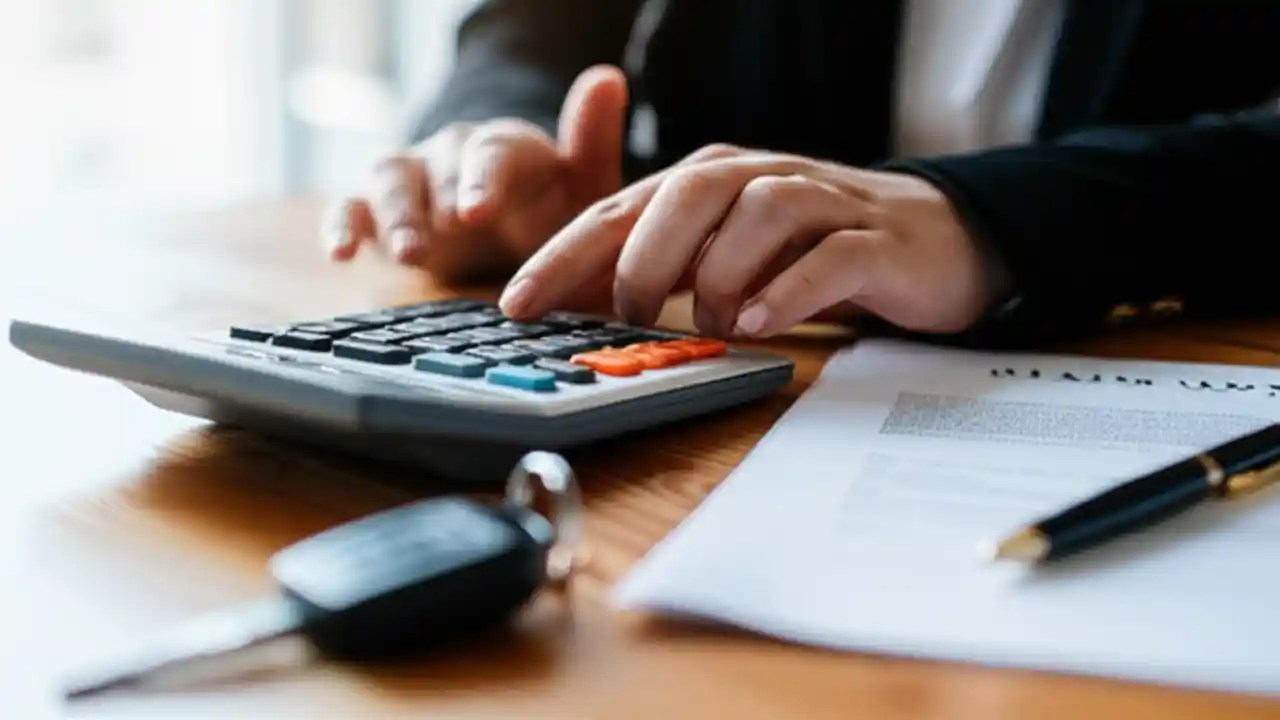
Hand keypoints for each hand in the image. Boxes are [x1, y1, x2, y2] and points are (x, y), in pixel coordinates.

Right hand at [323, 65, 627, 280]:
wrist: (516, 234)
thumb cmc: (551, 209)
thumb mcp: (585, 186)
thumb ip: (592, 138)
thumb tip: (608, 77)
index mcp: (503, 146)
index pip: (492, 150)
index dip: (482, 179)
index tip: (479, 211)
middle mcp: (450, 153)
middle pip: (437, 164)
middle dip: (437, 200)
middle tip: (441, 235)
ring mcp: (411, 179)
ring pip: (390, 181)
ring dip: (394, 216)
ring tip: (408, 254)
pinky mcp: (377, 212)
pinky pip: (352, 209)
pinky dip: (341, 226)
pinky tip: (341, 253)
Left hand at [498, 144, 1009, 336]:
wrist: (935, 237)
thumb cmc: (813, 249)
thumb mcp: (727, 253)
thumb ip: (668, 269)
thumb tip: (589, 312)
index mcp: (712, 181)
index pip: (623, 208)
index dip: (564, 255)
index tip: (516, 304)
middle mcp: (760, 179)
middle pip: (685, 196)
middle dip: (641, 260)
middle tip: (626, 316)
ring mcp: (822, 204)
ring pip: (756, 216)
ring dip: (718, 276)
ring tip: (708, 323)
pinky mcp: (873, 242)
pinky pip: (826, 257)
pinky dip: (788, 290)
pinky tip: (761, 323)